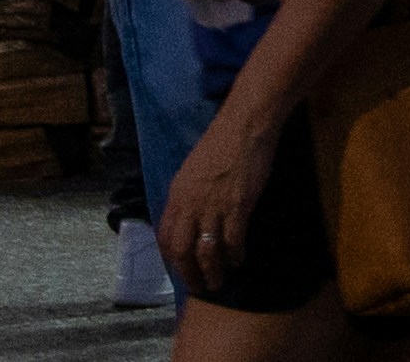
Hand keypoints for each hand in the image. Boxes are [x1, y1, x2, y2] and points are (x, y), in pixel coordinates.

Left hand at [157, 102, 273, 291]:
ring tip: (219, 282)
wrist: (244, 124)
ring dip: (212, 271)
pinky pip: (233, 241)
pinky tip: (240, 260)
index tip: (180, 268)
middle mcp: (190, 204)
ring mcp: (213, 206)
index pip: (165, 236)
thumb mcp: (192, 169)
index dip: (171, 258)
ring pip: (206, 252)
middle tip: (199, 286)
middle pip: (182, 251)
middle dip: (189, 273)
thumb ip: (187, 195)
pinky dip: (235, 255)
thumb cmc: (221, 142)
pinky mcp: (238, 206)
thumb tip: (188, 217)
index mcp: (177, 194)